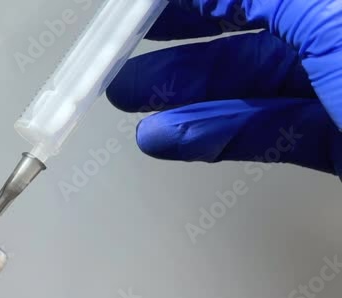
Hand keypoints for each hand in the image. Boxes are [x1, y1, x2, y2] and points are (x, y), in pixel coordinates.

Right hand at [107, 0, 341, 176]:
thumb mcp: (330, 16)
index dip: (187, 0)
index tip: (132, 9)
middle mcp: (339, 34)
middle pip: (247, 25)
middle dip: (177, 39)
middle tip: (122, 49)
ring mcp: (339, 88)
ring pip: (249, 87)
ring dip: (180, 93)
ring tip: (126, 97)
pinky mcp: (338, 139)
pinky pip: (267, 134)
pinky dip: (213, 135)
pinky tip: (165, 136)